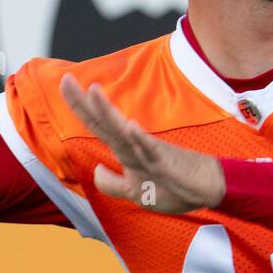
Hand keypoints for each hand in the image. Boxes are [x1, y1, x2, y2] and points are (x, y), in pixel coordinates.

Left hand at [59, 73, 224, 213]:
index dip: (80, 107)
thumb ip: (114, 184)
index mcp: (126, 151)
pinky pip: (152, 150)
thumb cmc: (175, 187)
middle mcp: (134, 146)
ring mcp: (150, 152)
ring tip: (93, 92)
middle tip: (65, 79)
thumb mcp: (136, 192)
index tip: (64, 83)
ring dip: (109, 113)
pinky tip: (130, 127)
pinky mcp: (167, 162)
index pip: (98, 126)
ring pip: (124, 132)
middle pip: (104, 123)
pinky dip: (141, 139)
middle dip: (84, 103)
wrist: (209, 188)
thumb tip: (96, 171)